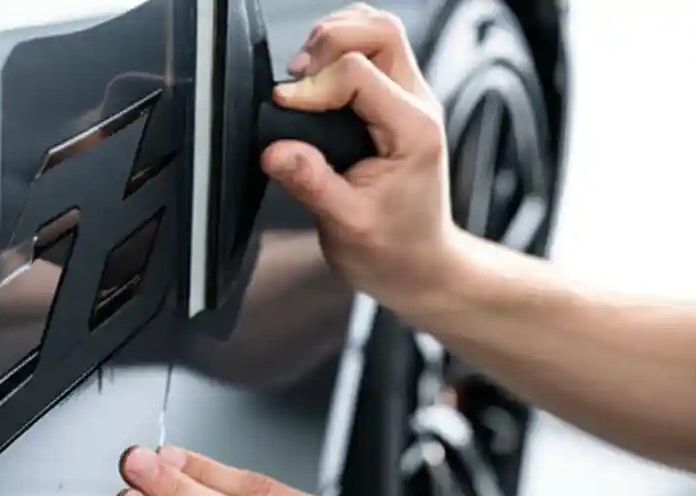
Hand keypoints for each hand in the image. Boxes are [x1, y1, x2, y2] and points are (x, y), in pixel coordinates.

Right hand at [262, 4, 461, 313]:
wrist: (420, 265)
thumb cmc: (392, 250)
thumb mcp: (346, 226)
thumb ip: (311, 183)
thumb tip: (275, 150)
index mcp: (412, 130)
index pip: (358, 73)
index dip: (312, 86)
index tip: (283, 109)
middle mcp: (417, 105)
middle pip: (379, 31)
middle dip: (329, 41)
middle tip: (296, 77)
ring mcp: (409, 101)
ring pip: (377, 32)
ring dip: (334, 40)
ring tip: (303, 75)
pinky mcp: (393, 105)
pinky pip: (371, 53)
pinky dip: (338, 53)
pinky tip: (314, 81)